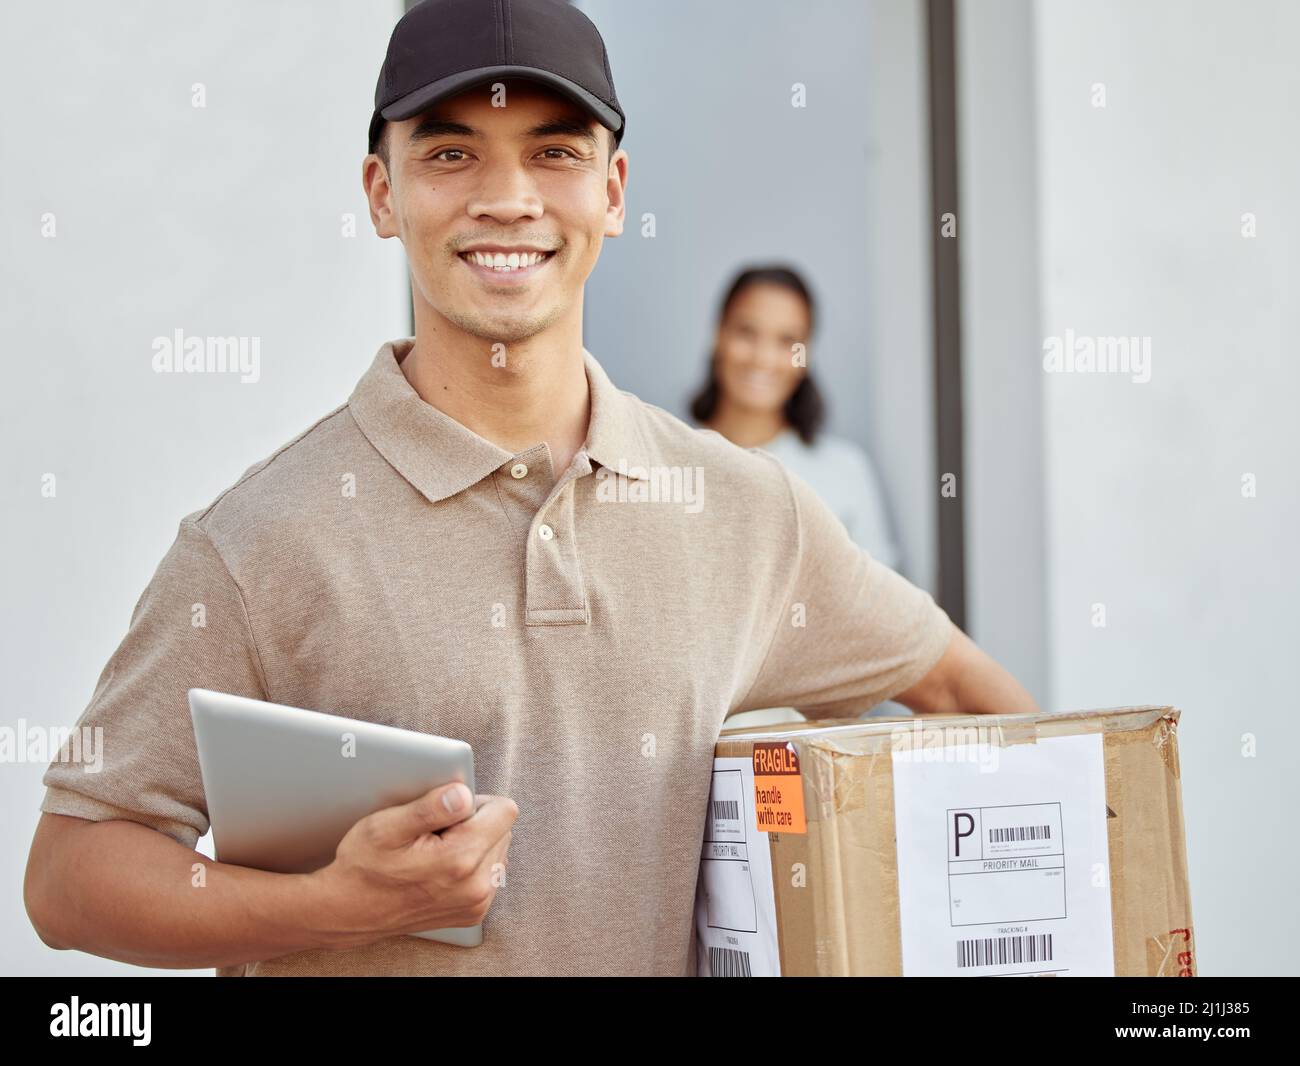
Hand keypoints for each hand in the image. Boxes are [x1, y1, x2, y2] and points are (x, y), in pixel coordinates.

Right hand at [311, 781, 516, 947]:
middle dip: (474, 823)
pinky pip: (490, 873)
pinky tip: (441, 868)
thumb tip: (463, 794)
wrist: (348, 911)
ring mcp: (477, 904)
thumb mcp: (387, 826)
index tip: (448, 810)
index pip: (505, 811)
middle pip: (503, 830)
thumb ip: (430, 808)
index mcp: (460, 859)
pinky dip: (472, 865)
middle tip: (435, 833)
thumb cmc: (364, 866)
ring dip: (475, 844)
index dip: (476, 801)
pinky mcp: (473, 912)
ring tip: (436, 851)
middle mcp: (476, 886)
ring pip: (498, 850)